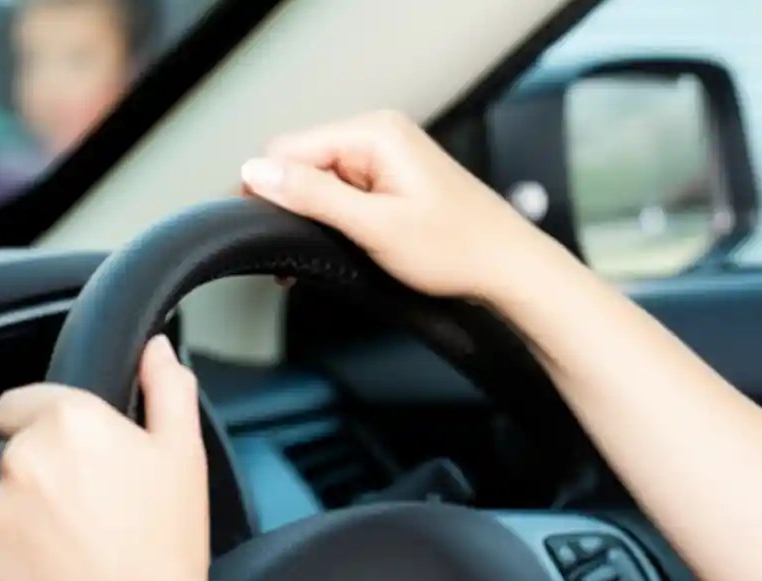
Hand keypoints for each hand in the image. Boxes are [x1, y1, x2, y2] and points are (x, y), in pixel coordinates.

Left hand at [0, 336, 212, 580]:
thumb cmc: (168, 548)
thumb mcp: (185, 456)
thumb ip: (167, 390)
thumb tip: (154, 349)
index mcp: (69, 424)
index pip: (22, 402)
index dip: (48, 424)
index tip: (79, 454)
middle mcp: (21, 462)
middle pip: (19, 455)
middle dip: (50, 474)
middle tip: (101, 508)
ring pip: (8, 504)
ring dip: (35, 518)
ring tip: (88, 548)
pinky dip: (23, 561)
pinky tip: (67, 577)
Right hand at [240, 110, 560, 301]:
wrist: (506, 267)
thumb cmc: (456, 248)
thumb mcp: (375, 226)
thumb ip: (312, 197)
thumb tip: (255, 172)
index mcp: (373, 133)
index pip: (286, 148)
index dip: (267, 190)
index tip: (263, 232)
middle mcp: (377, 134)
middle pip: (299, 162)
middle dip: (288, 207)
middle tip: (294, 258)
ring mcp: (384, 156)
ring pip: (316, 181)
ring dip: (310, 219)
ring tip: (319, 258)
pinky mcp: (389, 179)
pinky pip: (340, 192)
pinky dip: (330, 220)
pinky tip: (335, 247)